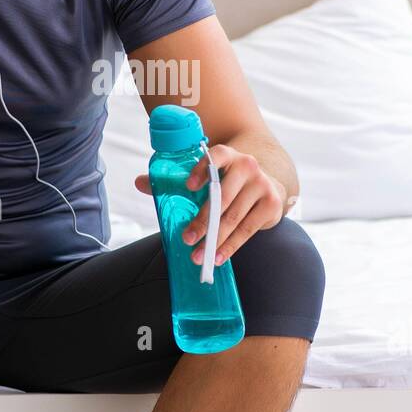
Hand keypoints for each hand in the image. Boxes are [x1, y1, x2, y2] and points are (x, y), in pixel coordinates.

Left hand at [133, 143, 286, 266]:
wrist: (266, 183)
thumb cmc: (226, 182)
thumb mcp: (205, 177)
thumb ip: (172, 181)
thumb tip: (139, 182)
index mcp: (228, 155)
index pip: (216, 155)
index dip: (202, 169)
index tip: (189, 187)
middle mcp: (248, 165)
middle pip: (222, 195)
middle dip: (203, 220)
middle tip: (187, 238)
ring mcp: (262, 185)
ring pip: (234, 216)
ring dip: (215, 239)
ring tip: (198, 255)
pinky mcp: (272, 205)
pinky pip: (248, 230)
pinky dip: (231, 246)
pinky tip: (218, 257)